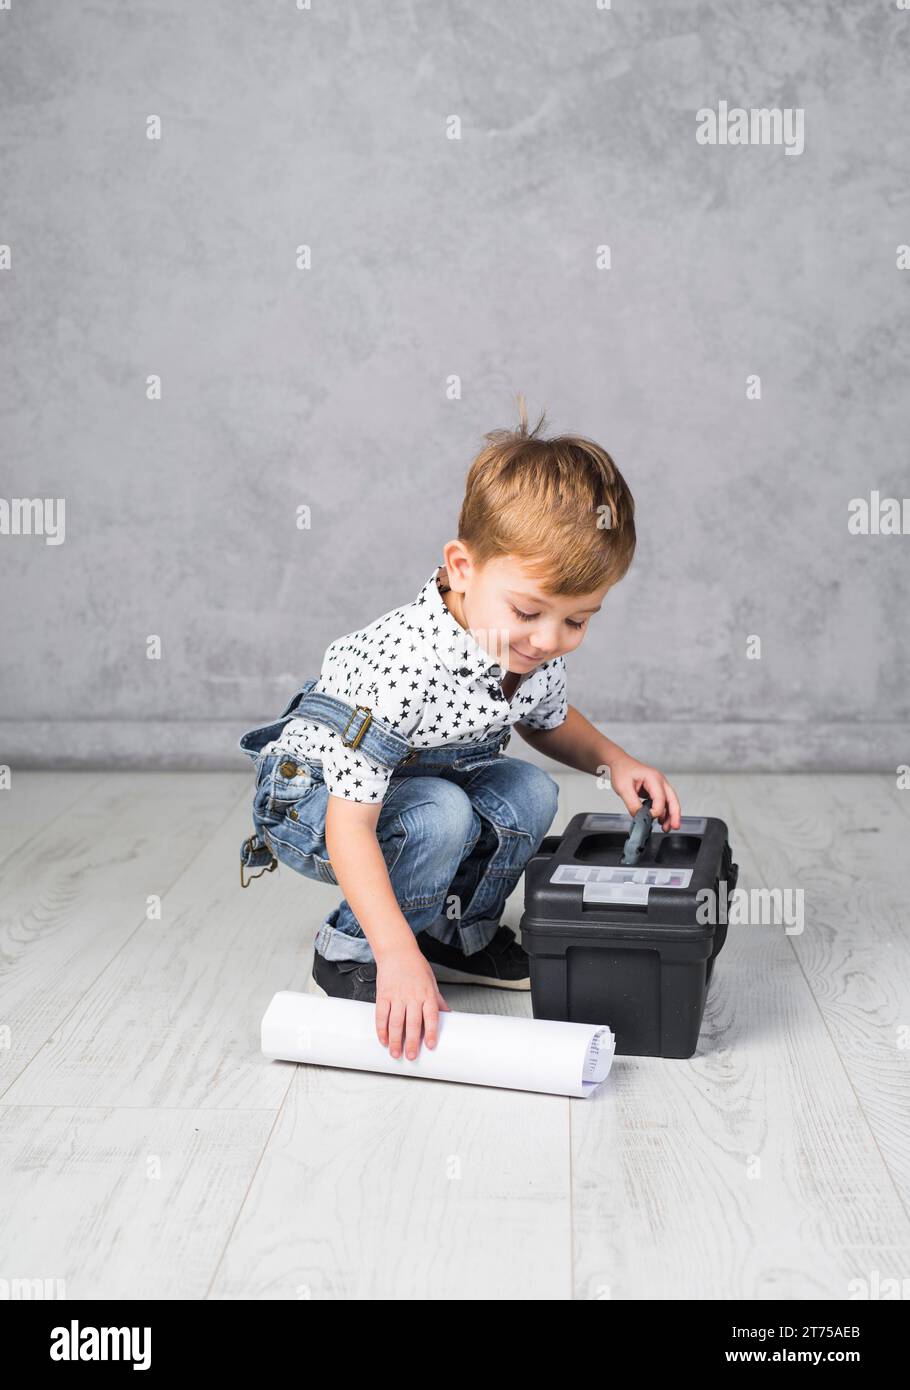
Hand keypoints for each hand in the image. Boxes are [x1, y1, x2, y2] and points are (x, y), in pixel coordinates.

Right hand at [375, 945, 450, 1060]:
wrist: (397, 951)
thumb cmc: (416, 966)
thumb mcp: (432, 982)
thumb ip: (437, 1000)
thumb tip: (448, 1015)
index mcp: (427, 994)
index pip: (431, 1016)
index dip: (431, 1032)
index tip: (430, 1046)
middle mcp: (412, 996)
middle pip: (412, 1024)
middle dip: (411, 1042)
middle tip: (411, 1056)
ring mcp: (396, 996)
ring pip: (395, 1023)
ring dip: (395, 1040)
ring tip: (395, 1053)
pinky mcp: (383, 995)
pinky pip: (381, 1015)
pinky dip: (381, 1029)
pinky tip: (383, 1039)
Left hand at [607, 752, 680, 831]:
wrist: (617, 764)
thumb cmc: (621, 771)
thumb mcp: (623, 788)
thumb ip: (632, 804)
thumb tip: (639, 816)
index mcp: (653, 778)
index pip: (660, 798)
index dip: (656, 811)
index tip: (648, 819)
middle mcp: (659, 781)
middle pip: (672, 799)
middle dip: (675, 814)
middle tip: (674, 827)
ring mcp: (658, 785)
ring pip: (670, 802)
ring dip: (670, 815)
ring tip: (667, 827)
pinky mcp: (655, 790)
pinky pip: (663, 802)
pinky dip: (664, 811)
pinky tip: (661, 820)